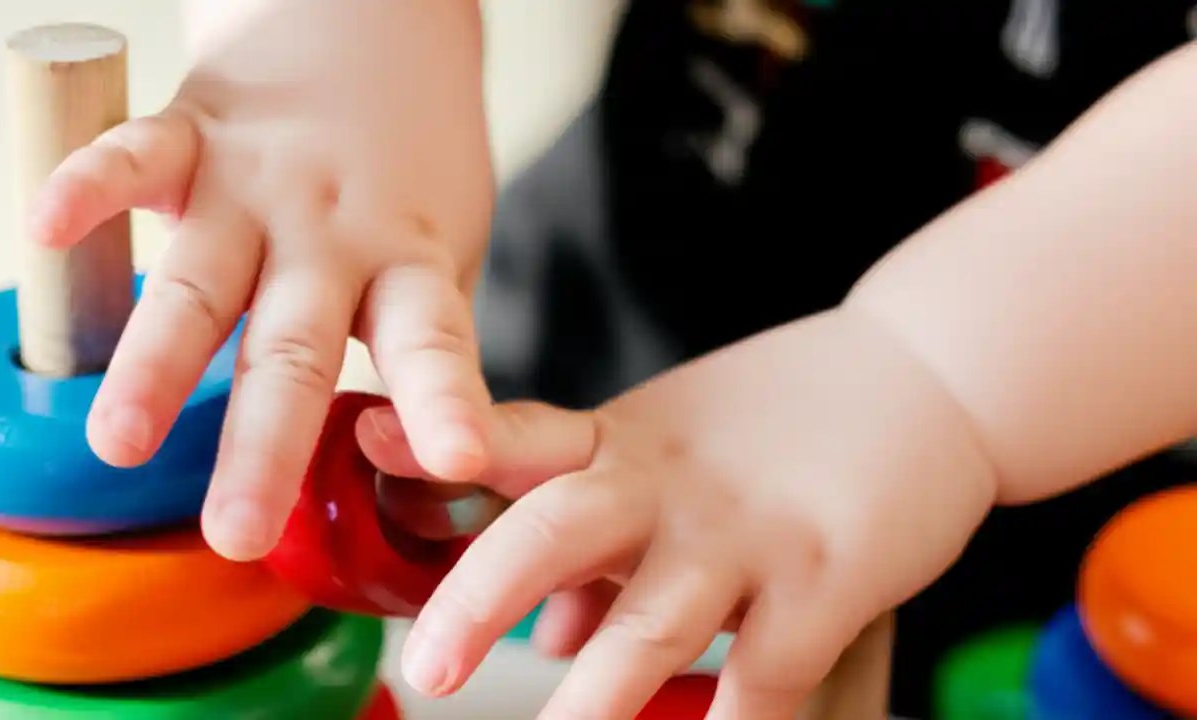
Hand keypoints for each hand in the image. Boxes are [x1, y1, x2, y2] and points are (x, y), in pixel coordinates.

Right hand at [29, 0, 494, 559]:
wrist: (375, 29)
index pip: (433, 342)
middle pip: (293, 348)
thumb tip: (436, 457)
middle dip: (262, 444)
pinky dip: (91, 187)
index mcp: (406, 264)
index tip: (459, 461)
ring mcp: (258, 187)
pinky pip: (136, 158)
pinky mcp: (195, 136)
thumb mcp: (445, 255)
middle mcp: (331, 235)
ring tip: (119, 441)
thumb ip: (427, 345)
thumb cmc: (409, 169)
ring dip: (157, 362)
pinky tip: (50, 225)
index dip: (447, 402)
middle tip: (235, 530)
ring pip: (202, 281)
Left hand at [360, 307, 998, 717]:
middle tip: (427, 668)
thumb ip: (603, 536)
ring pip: (653, 622)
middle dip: (482, 595)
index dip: (434, 442)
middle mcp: (670, 482)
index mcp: (621, 443)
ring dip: (594, 698)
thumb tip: (543, 640)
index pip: (513, 439)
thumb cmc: (781, 420)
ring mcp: (749, 530)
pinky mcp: (829, 577)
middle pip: (557, 527)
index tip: (362, 441)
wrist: (927, 372)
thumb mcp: (675, 454)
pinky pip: (764, 678)